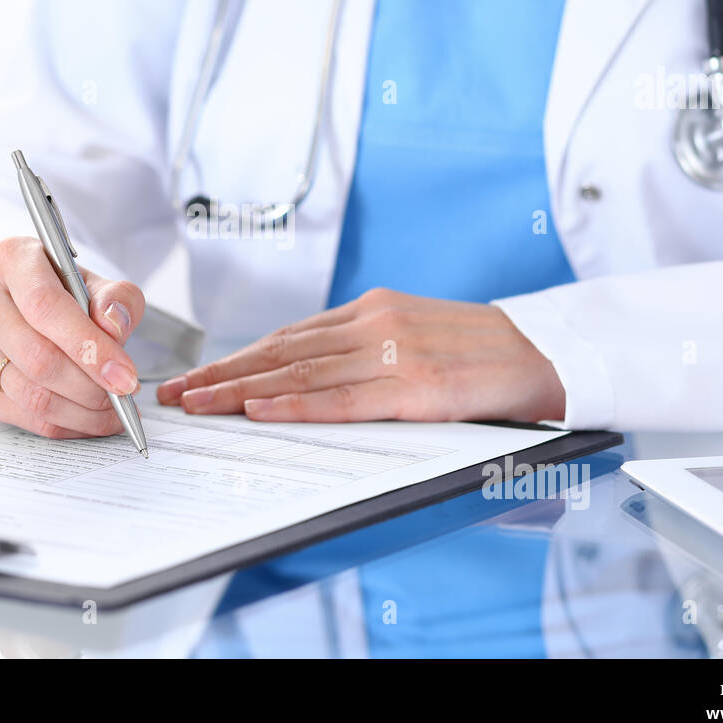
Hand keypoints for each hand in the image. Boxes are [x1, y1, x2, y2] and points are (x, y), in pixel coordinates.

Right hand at [0, 237, 144, 438]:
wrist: (31, 302)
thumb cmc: (66, 290)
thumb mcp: (100, 282)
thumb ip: (117, 300)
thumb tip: (112, 328)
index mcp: (11, 259)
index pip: (46, 308)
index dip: (88, 347)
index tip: (124, 376)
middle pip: (37, 358)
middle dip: (90, 387)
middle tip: (124, 396)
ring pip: (29, 394)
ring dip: (80, 413)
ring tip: (112, 410)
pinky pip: (21, 416)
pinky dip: (63, 425)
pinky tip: (88, 418)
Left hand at [156, 288, 564, 423]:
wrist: (546, 351)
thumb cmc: (478, 350)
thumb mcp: (412, 331)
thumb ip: (362, 346)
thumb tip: (304, 371)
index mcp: (371, 310)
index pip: (287, 337)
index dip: (237, 358)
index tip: (198, 375)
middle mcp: (374, 324)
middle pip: (280, 352)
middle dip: (221, 374)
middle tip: (176, 392)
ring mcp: (394, 354)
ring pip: (300, 374)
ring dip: (241, 391)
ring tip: (198, 404)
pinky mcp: (417, 387)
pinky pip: (342, 399)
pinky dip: (294, 406)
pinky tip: (257, 411)